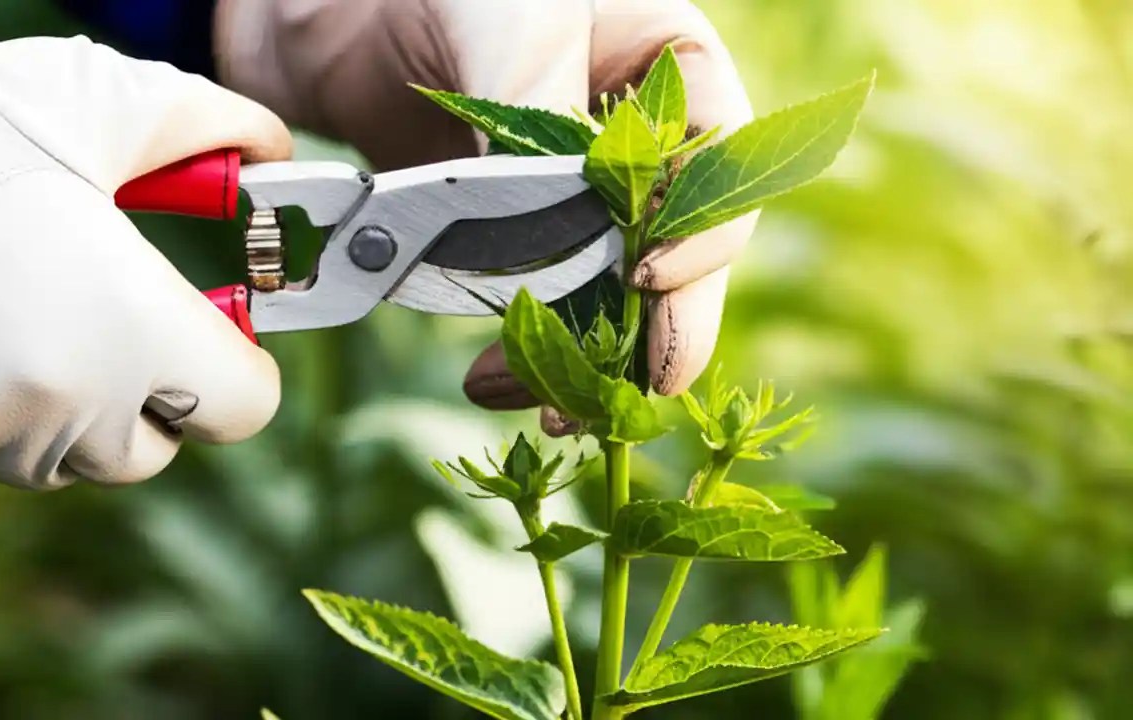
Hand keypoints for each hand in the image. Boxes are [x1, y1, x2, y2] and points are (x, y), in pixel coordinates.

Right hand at [0, 7, 290, 487]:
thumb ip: (212, 129)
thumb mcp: (101, 105)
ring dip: (80, 413)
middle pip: (154, 450)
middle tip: (138, 325)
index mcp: (133, 326)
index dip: (245, 372)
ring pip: (67, 461)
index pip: (241, 409)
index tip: (229, 339)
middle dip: (161, 397)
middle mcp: (67, 400)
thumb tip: (269, 149)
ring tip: (51, 322)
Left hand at [216, 0, 755, 412]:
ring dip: (584, 355)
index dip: (701, 233)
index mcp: (674, 68)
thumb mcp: (513, 21)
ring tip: (547, 405)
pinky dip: (522, 344)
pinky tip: (497, 375)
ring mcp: (570, 193)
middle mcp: (637, 140)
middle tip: (621, 391)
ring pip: (606, 292)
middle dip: (648, 328)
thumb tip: (567, 231)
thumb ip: (547, 117)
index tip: (645, 275)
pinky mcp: (508, 231)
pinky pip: (535, 299)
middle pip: (676, 251)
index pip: (721, 169)